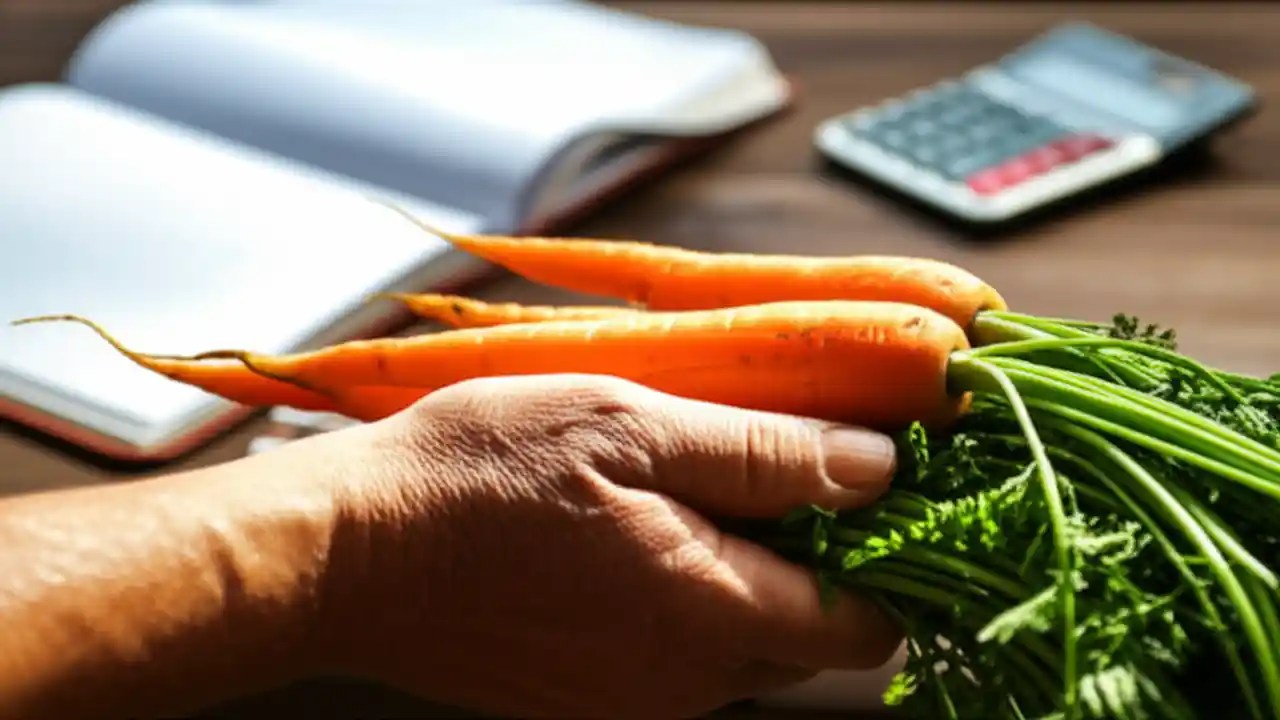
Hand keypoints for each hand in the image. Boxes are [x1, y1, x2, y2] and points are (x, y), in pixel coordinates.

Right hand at [316, 374, 902, 718]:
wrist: (347, 554)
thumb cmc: (481, 472)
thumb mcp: (628, 424)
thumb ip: (762, 453)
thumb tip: (876, 467)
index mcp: (709, 613)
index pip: (863, 626)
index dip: (886, 558)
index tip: (863, 488)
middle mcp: (684, 682)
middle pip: (805, 640)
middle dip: (815, 564)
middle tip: (765, 470)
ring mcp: (630, 702)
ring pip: (739, 648)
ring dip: (743, 578)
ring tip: (684, 491)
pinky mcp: (584, 701)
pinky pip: (674, 659)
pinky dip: (682, 603)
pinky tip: (626, 536)